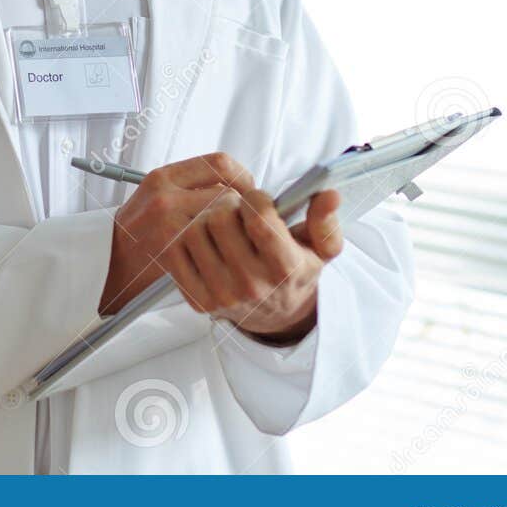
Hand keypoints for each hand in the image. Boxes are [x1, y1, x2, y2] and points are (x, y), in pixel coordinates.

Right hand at [99, 153, 255, 314]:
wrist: (113, 260)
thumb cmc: (142, 229)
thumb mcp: (161, 194)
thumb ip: (195, 185)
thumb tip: (242, 186)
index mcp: (164, 176)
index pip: (220, 163)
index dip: (243, 176)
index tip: (248, 190)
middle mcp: (164, 194)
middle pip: (228, 193)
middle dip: (242, 209)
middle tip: (244, 222)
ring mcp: (167, 222)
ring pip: (225, 219)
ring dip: (234, 231)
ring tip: (230, 239)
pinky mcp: (170, 248)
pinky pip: (214, 245)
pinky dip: (221, 250)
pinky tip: (217, 255)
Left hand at [174, 186, 343, 342]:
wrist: (274, 313)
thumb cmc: (295, 269)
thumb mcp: (320, 248)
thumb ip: (324, 220)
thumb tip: (329, 194)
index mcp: (285, 268)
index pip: (258, 218)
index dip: (255, 198)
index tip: (259, 199)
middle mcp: (252, 285)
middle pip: (220, 219)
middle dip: (229, 204)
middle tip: (238, 210)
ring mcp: (221, 294)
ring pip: (194, 231)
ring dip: (205, 218)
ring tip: (222, 224)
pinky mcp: (197, 300)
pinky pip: (177, 252)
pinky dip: (187, 239)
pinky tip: (205, 239)